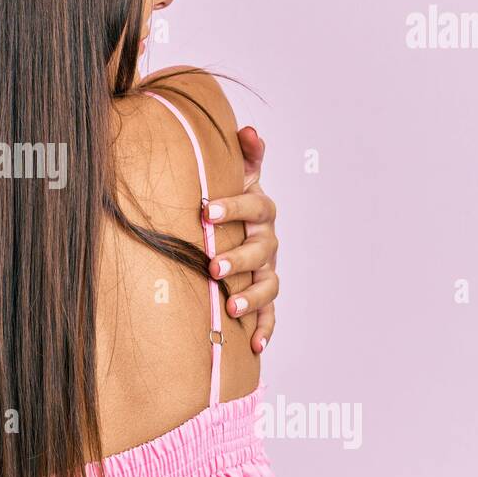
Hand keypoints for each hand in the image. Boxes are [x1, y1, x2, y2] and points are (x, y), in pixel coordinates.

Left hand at [201, 126, 277, 353]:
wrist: (236, 224)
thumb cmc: (230, 196)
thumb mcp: (236, 172)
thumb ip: (245, 154)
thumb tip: (248, 129)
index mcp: (261, 209)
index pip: (254, 206)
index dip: (233, 207)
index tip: (206, 210)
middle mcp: (269, 239)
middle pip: (262, 249)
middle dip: (238, 258)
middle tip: (212, 265)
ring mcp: (268, 268)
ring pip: (268, 284)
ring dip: (252, 296)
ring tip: (230, 307)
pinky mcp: (264, 295)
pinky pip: (271, 314)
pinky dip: (266, 330)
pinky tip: (256, 347)